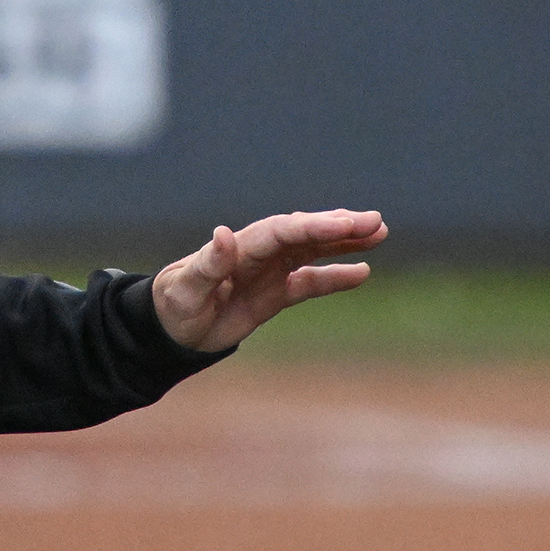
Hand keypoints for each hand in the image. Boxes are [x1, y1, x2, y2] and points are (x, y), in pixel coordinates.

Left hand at [151, 209, 387, 352]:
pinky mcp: (274, 293)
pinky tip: (362, 271)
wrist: (171, 329)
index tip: (345, 223)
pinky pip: (310, 281)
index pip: (283, 230)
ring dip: (343, 241)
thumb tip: (223, 233)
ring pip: (313, 250)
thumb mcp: (185, 288)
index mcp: (240, 248)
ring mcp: (269, 271)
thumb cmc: (173, 304)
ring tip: (378, 232)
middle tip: (375, 221)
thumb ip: (207, 263)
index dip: (314, 226)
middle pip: (304, 233)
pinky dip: (335, 276)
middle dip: (338, 226)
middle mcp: (259, 253)